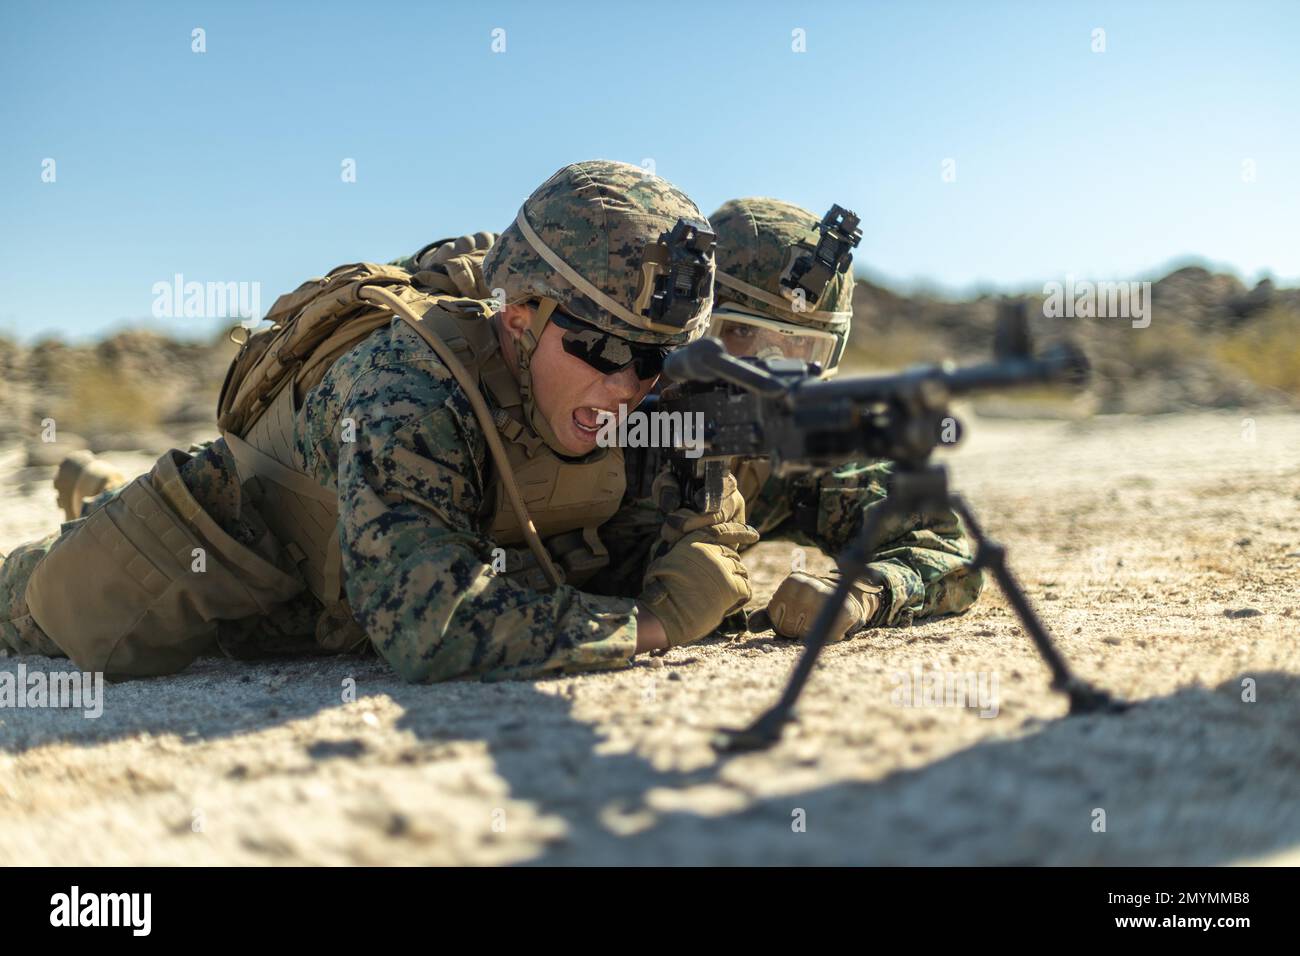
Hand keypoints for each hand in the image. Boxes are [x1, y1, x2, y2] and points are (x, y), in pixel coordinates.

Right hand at [640, 470, 756, 647]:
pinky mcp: (732, 587)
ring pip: (741, 571)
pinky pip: (746, 589)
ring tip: (719, 598)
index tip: (754, 535)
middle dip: (729, 568)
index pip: (722, 531)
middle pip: (732, 555)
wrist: (664, 617)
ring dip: (734, 582)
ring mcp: (722, 568)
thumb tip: (684, 550)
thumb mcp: (663, 562)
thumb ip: (681, 551)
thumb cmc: (659, 593)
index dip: (739, 531)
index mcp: (694, 542)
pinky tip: (725, 606)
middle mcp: (710, 551)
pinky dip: (739, 598)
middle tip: (720, 586)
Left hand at [764, 571, 882, 641]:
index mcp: (793, 581)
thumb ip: (767, 616)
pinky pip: (828, 636)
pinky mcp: (845, 609)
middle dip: (798, 632)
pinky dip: (830, 636)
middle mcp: (809, 585)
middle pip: (791, 628)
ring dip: (814, 634)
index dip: (785, 627)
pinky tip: (833, 625)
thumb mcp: (786, 606)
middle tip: (810, 620)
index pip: (778, 621)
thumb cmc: (809, 605)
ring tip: (820, 621)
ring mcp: (827, 595)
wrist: (843, 597)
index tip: (796, 616)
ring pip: (808, 633)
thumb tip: (750, 626)